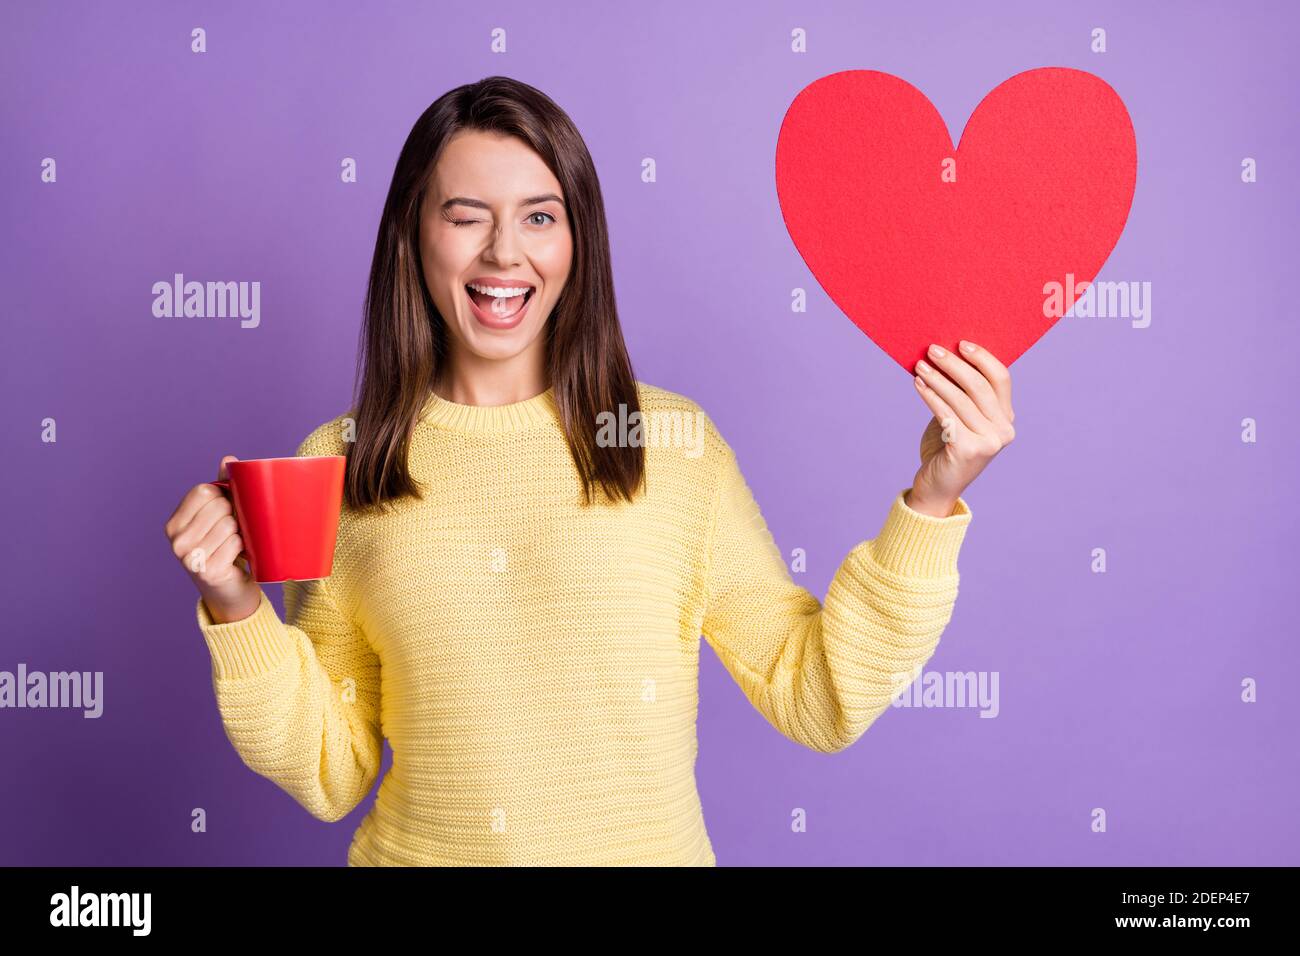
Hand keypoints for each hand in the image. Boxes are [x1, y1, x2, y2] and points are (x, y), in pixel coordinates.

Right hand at [164, 455, 262, 623]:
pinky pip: (236, 543)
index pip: (204, 490)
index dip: (224, 495)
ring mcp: (189, 558)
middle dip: (234, 514)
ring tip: (236, 544)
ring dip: (240, 532)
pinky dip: (244, 547)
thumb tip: (228, 459)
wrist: (230, 592)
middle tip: (234, 531)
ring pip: (229, 523)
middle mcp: (176, 540)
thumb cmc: (225, 548)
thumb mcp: (221, 516)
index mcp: (174, 524)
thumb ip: (223, 487)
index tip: (228, 509)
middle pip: (219, 505)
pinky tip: (238, 557)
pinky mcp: (208, 572)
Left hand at [907, 340, 1015, 516]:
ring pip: (961, 399)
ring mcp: (990, 441)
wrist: (937, 486)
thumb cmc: (945, 447)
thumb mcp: (958, 416)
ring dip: (937, 378)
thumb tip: (945, 355)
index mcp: (1006, 417)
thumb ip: (961, 393)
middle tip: (932, 350)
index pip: (1001, 378)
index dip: (982, 357)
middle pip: (979, 386)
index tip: (960, 343)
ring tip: (920, 365)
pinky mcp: (970, 450)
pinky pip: (947, 414)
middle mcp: (1004, 429)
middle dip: (954, 364)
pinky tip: (918, 384)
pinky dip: (930, 396)